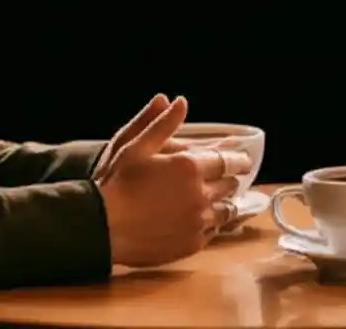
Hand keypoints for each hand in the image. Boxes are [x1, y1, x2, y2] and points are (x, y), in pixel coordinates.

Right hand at [98, 96, 254, 266]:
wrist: (102, 227)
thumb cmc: (117, 182)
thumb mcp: (136, 145)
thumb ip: (162, 123)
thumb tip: (180, 102)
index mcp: (190, 166)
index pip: (229, 160)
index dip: (238, 158)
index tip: (243, 159)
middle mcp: (200, 194)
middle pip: (230, 185)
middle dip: (230, 179)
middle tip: (227, 177)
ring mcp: (198, 222)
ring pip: (227, 210)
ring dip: (225, 202)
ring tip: (219, 199)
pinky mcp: (192, 244)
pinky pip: (213, 232)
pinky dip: (212, 223)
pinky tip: (202, 220)